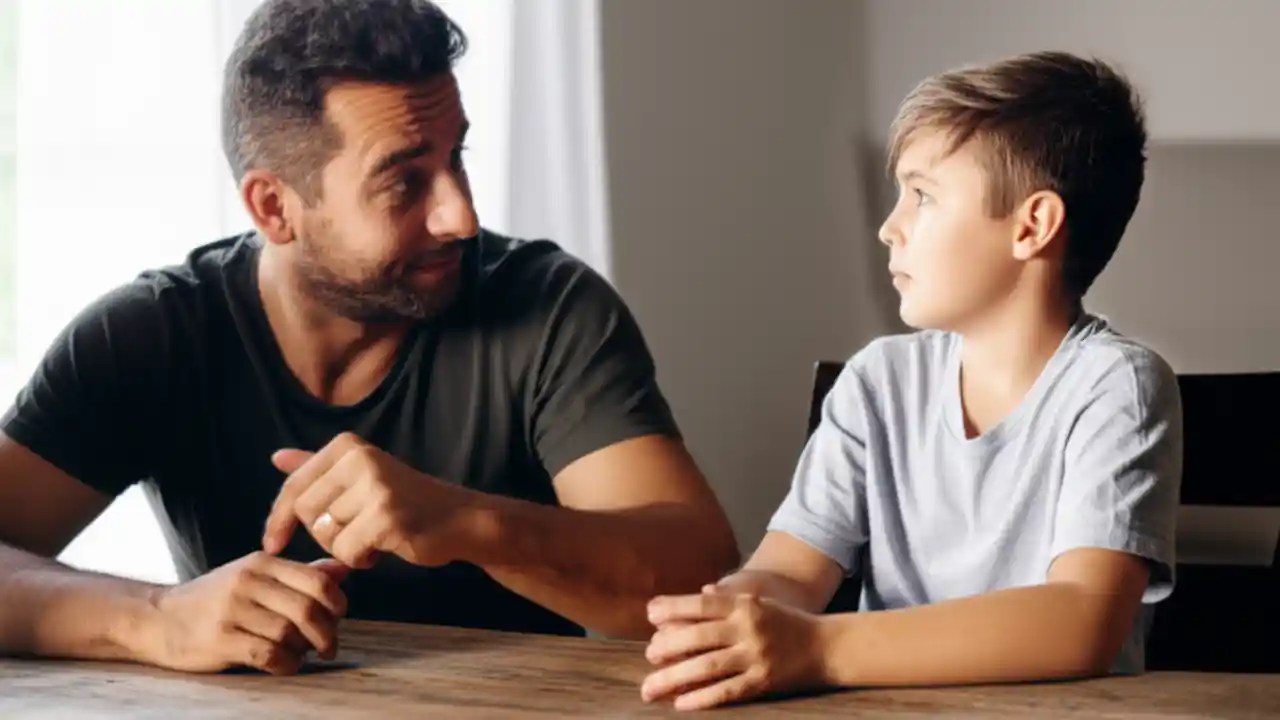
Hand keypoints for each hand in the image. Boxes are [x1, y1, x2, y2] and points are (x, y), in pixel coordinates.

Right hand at [145, 553, 348, 674]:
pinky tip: (283, 665)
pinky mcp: (219, 639)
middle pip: (307, 608)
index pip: (317, 580)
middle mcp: (247, 582)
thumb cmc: (216, 599)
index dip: (337, 603)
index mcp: (262, 562)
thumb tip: (344, 569)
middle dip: (327, 632)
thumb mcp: (256, 576)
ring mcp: (232, 611)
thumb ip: (300, 574)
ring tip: (301, 654)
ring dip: (303, 650)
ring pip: (288, 633)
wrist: (157, 618)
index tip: (339, 618)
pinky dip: (284, 664)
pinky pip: (267, 654)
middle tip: (330, 646)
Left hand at [262, 432, 480, 568]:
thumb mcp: (360, 476)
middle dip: (323, 533)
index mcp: (348, 447)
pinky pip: (346, 551)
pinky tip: (381, 550)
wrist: (460, 519)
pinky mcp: (386, 517)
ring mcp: (375, 487)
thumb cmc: (407, 501)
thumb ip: (317, 468)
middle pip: (306, 512)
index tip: (272, 544)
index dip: (278, 519)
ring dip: (344, 547)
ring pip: (326, 534)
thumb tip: (277, 457)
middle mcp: (360, 459)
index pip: (294, 486)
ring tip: (372, 539)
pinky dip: (359, 559)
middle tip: (354, 533)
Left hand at [641, 586, 831, 710]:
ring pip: (707, 667)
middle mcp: (749, 628)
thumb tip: (701, 592)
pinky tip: (681, 704)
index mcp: (746, 605)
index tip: (649, 613)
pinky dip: (703, 698)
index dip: (674, 607)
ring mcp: (756, 656)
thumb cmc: (787, 622)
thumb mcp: (760, 602)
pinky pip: (728, 691)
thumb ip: (730, 600)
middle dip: (668, 646)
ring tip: (650, 687)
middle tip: (647, 655)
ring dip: (675, 678)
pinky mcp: (763, 682)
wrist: (829, 646)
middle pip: (699, 636)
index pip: (703, 604)